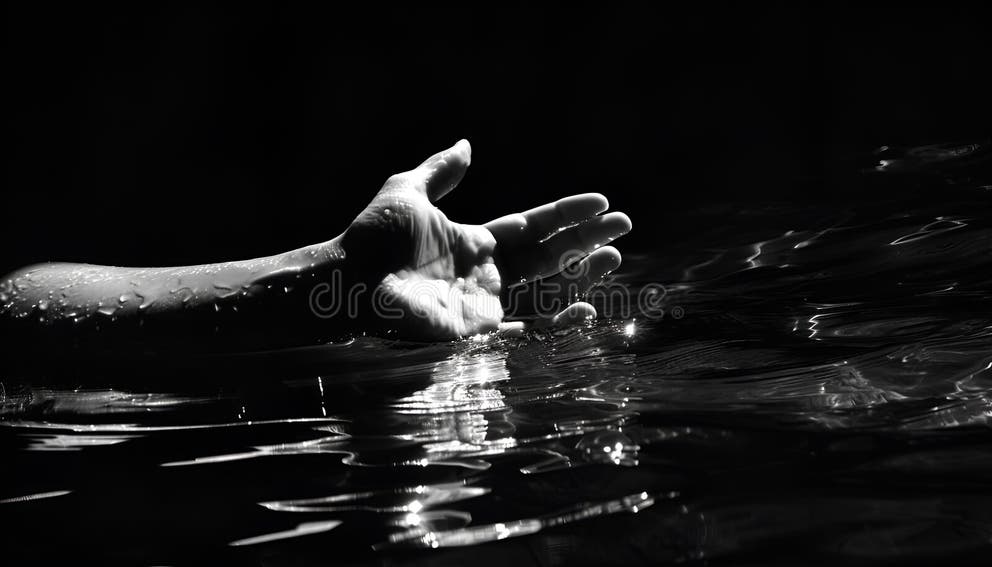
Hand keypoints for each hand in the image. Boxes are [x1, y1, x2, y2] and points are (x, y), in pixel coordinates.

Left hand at [340, 140, 631, 339]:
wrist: (345, 283)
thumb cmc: (372, 239)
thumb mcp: (409, 192)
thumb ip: (441, 171)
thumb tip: (468, 145)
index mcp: (474, 243)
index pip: (532, 227)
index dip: (566, 215)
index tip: (601, 202)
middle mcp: (485, 276)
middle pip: (548, 257)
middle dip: (586, 241)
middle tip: (623, 226)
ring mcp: (483, 307)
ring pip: (546, 293)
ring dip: (582, 277)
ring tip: (614, 260)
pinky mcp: (475, 335)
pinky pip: (526, 334)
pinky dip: (558, 326)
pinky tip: (588, 311)